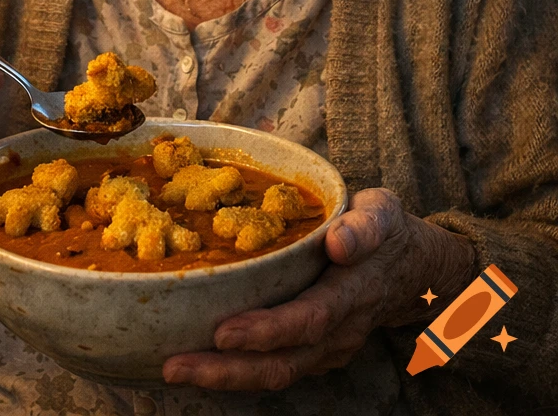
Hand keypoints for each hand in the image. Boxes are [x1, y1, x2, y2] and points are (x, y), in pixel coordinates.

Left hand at [163, 188, 476, 391]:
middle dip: (228, 370)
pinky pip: (276, 369)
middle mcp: (339, 331)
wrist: (415, 268)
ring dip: (224, 377)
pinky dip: (237, 372)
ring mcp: (328, 348)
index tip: (223, 334)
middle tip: (176, 366)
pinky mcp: (315, 351)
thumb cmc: (387, 232)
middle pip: (283, 362)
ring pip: (277, 373)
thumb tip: (339, 242)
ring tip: (175, 369)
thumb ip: (365, 226)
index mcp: (352, 293)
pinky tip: (199, 362)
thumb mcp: (383, 213)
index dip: (266, 331)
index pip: (308, 320)